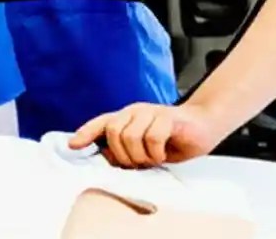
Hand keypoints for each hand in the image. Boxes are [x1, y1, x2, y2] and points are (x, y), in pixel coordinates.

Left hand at [68, 102, 227, 167]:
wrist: (202, 126)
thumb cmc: (172, 139)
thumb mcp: (144, 148)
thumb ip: (125, 151)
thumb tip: (106, 157)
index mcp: (127, 118)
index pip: (101, 123)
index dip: (85, 133)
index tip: (72, 145)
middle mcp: (135, 112)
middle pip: (114, 133)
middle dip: (123, 155)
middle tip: (139, 163)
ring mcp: (151, 112)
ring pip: (130, 136)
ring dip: (142, 155)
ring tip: (153, 158)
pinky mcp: (167, 117)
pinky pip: (151, 137)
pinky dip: (156, 152)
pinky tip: (163, 153)